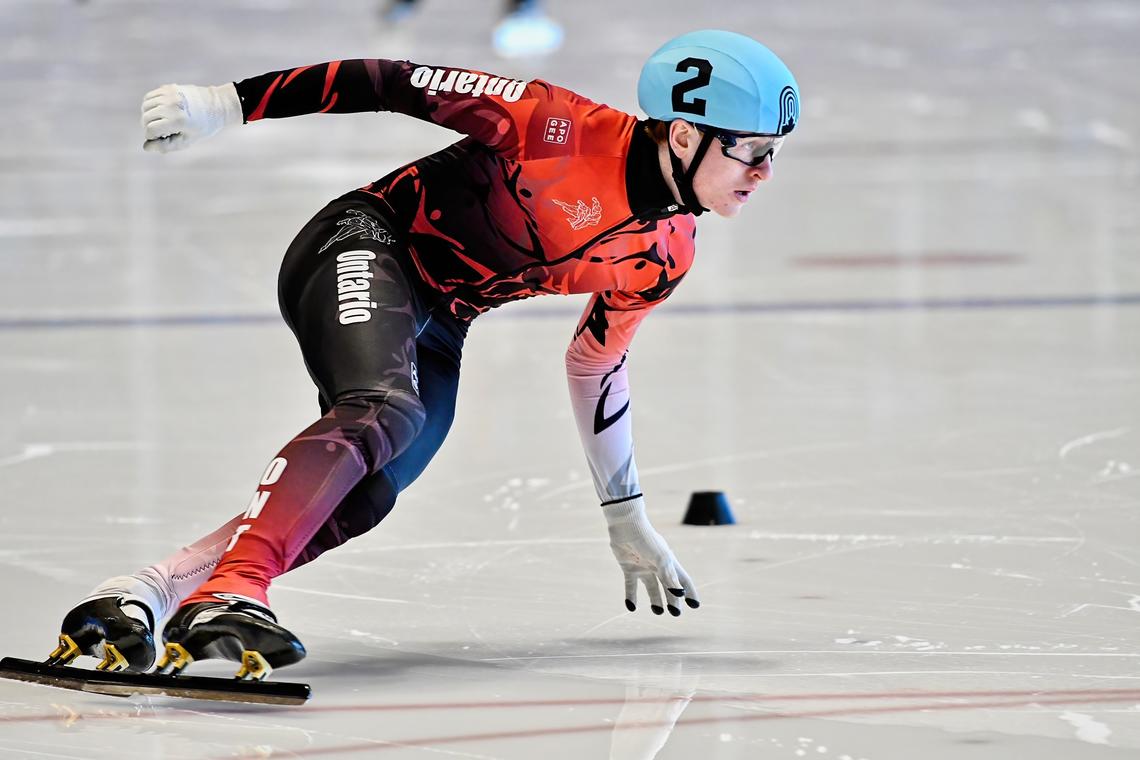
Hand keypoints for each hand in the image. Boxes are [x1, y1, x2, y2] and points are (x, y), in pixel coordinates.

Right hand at [140, 83, 242, 152]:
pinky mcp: (168, 87)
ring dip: (149, 116)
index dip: (152, 137)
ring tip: (161, 121)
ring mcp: (169, 94)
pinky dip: (150, 105)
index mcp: (178, 120)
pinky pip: (149, 97)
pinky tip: (160, 111)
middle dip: (149, 127)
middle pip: (145, 118)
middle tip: (162, 131)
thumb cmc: (203, 127)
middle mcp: (172, 105)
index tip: (160, 138)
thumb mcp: (187, 141)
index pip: (150, 130)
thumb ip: (166, 146)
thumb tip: (146, 147)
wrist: (217, 105)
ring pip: (145, 106)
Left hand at [603, 496, 699, 614]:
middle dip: (673, 600)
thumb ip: (670, 577)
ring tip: (658, 612)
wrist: (626, 525)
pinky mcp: (629, 567)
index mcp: (669, 562)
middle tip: (676, 614)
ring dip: (655, 600)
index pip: (683, 580)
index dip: (690, 592)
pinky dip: (631, 596)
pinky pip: (631, 585)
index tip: (695, 606)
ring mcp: (643, 567)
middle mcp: (657, 566)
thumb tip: (679, 594)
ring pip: (651, 587)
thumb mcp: (661, 559)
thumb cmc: (646, 539)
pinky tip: (631, 608)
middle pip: (668, 586)